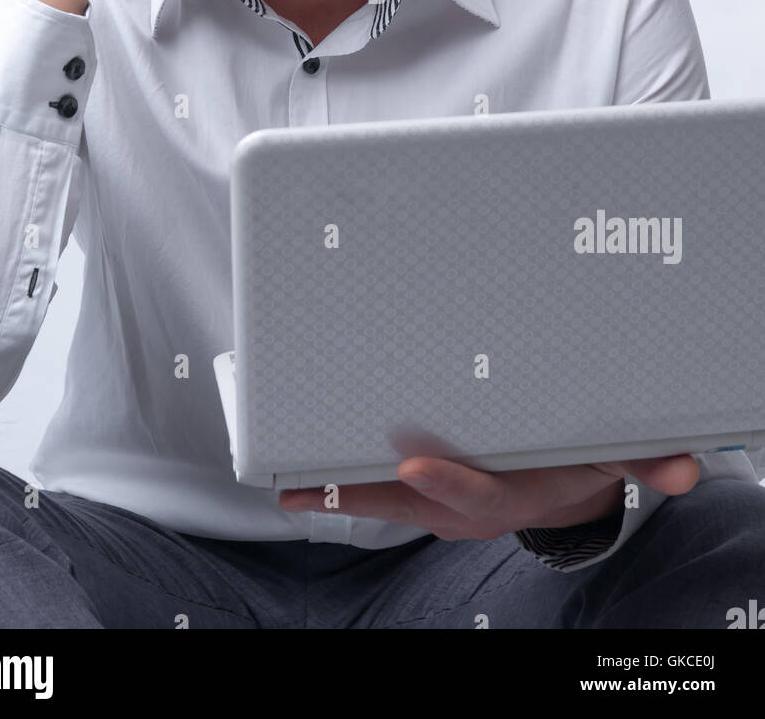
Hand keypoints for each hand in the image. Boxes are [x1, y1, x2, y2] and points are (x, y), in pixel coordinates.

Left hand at [278, 453, 700, 539]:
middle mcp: (467, 507)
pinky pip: (380, 492)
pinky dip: (344, 481)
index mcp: (509, 494)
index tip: (412, 462)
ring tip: (286, 482)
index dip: (446, 483)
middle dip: (356, 495)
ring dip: (336, 491)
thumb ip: (644, 461)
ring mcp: (441, 506)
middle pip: (406, 505)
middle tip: (303, 487)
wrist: (563, 493)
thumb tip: (682, 471)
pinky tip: (306, 470)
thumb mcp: (613, 459)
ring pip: (383, 502)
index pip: (475, 493)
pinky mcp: (425, 495)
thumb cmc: (577, 466)